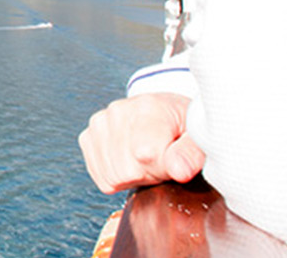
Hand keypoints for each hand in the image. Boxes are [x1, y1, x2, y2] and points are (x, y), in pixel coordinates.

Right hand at [78, 92, 205, 193]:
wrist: (164, 112)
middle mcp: (117, 111)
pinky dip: (119, 178)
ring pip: (113, 177)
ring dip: (134, 177)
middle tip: (161, 159)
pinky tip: (131, 163)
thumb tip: (179, 170)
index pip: (145, 154)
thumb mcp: (199, 138)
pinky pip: (102, 178)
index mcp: (148, 107)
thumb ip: (191, 154)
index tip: (174, 160)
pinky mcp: (88, 136)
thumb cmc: (184, 127)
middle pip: (127, 170)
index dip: (163, 168)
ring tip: (147, 160)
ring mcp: (99, 123)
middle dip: (149, 174)